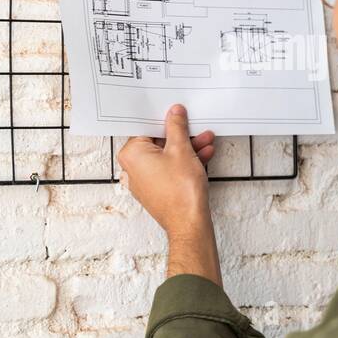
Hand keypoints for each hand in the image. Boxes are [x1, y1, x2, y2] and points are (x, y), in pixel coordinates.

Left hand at [117, 104, 214, 235]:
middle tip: (195, 130)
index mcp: (131, 154)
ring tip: (205, 142)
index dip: (165, 121)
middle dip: (181, 136)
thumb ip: (177, 127)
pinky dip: (184, 163)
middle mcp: (132, 168)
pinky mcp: (156, 189)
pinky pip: (169, 169)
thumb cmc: (180, 192)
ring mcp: (144, 181)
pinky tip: (202, 156)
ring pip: (166, 157)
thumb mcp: (181, 149)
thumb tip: (174, 114)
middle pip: (158, 142)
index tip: (177, 116)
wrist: (189, 223)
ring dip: (187, 149)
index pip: (147, 128)